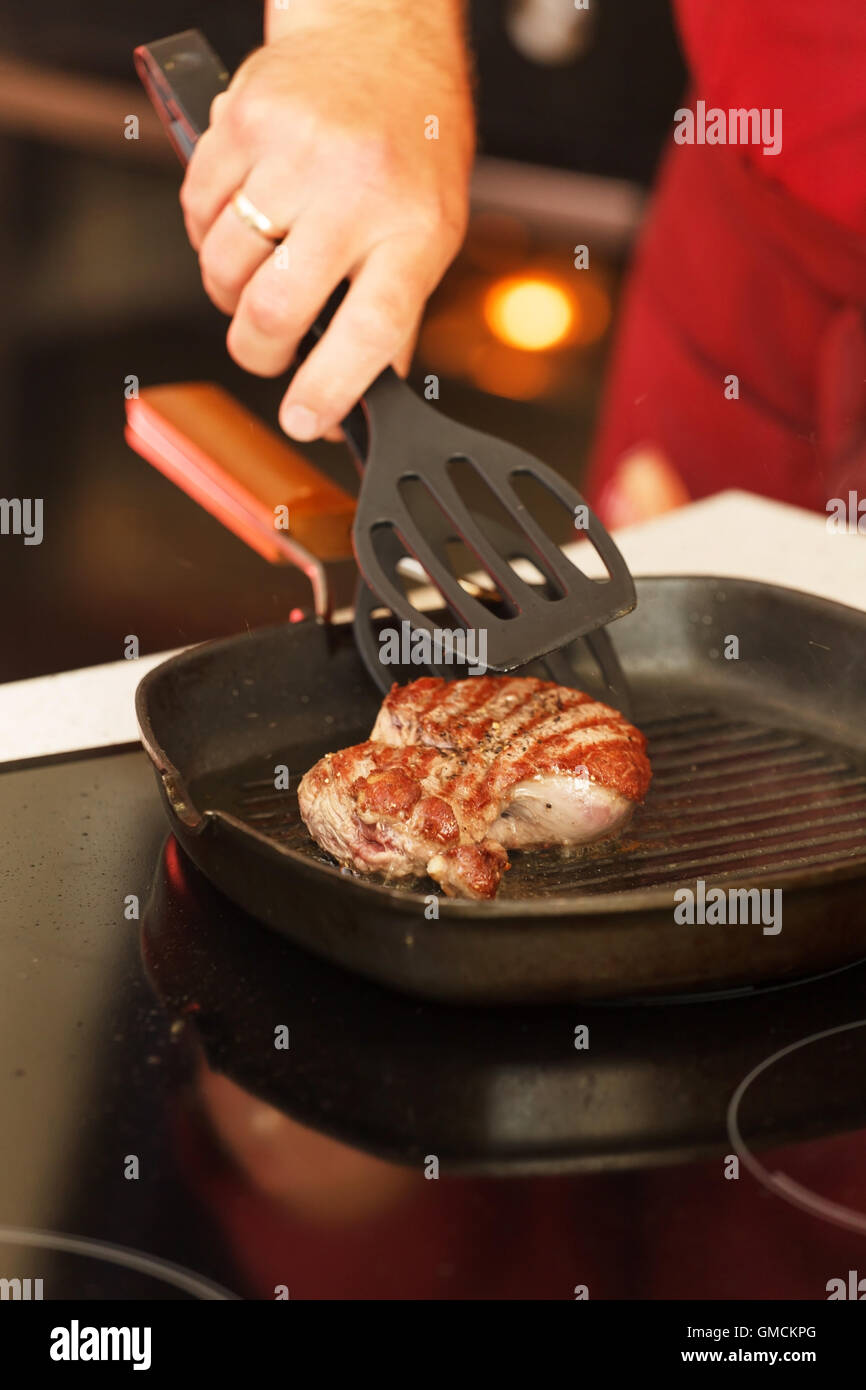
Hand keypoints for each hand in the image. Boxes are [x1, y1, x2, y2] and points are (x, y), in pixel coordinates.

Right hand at [180, 0, 473, 441]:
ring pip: (223, 266)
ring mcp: (296, 151)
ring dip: (227, 294)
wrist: (381, 41)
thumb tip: (346, 405)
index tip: (303, 420)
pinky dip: (206, 234)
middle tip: (266, 352)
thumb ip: (391, 319)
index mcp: (415, 229)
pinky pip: (196, 211)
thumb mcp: (430, 236)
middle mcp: (357, 189)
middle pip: (276, 308)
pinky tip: (240, 218)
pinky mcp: (244, 120)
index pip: (371, 328)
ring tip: (256, 277)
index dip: (330, 388)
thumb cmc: (408, 150)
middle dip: (257, 352)